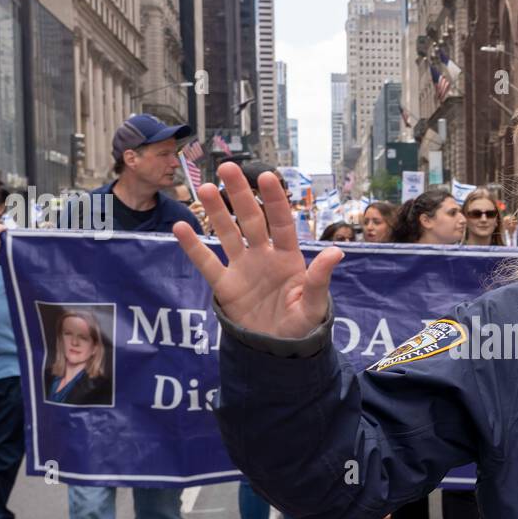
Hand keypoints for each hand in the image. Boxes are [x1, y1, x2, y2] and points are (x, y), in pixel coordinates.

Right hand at [174, 160, 343, 338]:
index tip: (266, 177)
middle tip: (227, 167)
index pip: (281, 222)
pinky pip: (207, 264)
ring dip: (216, 212)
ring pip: (227, 234)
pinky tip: (180, 228)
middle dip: (239, 194)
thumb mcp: (313, 304)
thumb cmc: (301, 325)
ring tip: (203, 188)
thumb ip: (319, 278)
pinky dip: (193, 247)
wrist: (278, 350)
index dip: (274, 200)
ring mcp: (242, 268)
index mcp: (288, 257)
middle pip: (250, 219)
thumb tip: (337, 252)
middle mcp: (263, 256)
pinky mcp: (225, 286)